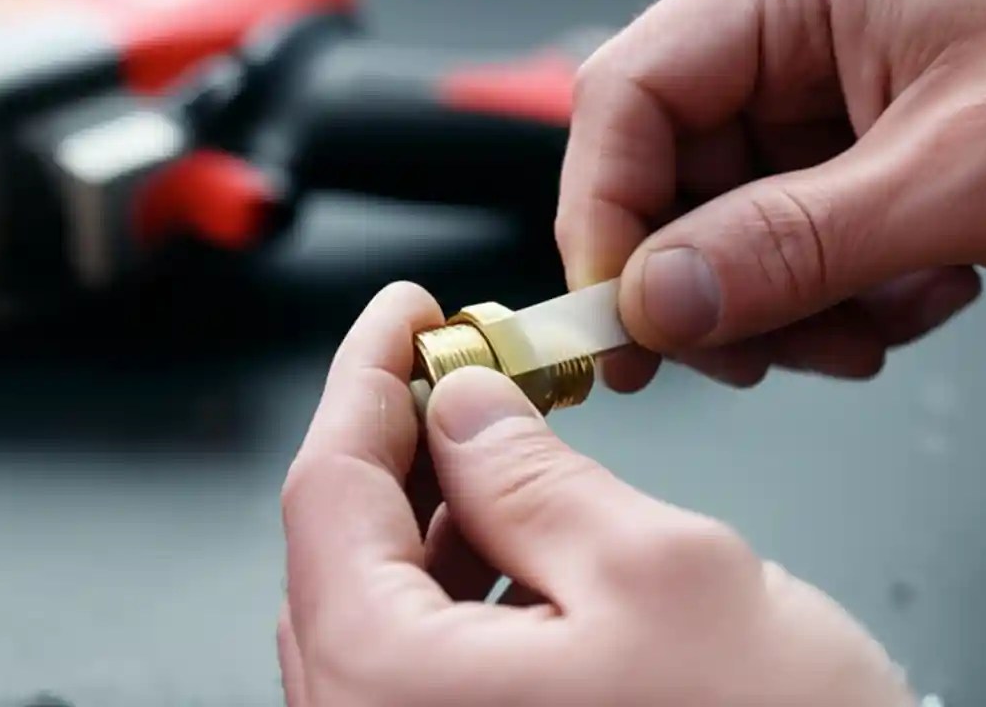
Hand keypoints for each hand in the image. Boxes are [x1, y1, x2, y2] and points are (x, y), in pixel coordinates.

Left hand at [279, 283, 913, 706]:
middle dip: (409, 440)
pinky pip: (428, 660)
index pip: (328, 487)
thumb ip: (535, 476)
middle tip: (471, 368)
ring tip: (508, 445)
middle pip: (345, 545)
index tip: (407, 315)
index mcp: (388, 681)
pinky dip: (466, 584)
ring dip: (441, 510)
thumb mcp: (658, 573)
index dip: (367, 377)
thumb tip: (468, 412)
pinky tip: (524, 545)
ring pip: (388, 602)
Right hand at [558, 0, 985, 389]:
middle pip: (671, 170)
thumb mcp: (966, 166)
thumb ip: (795, 240)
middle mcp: (789, 29)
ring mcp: (824, 88)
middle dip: (714, 282)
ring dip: (789, 300)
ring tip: (878, 323)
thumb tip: (658, 303)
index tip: (621, 322)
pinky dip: (842, 289)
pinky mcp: (860, 139)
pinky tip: (918, 292)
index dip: (606, 216)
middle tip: (758, 356)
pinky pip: (798, 232)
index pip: (629, 98)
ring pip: (731, 219)